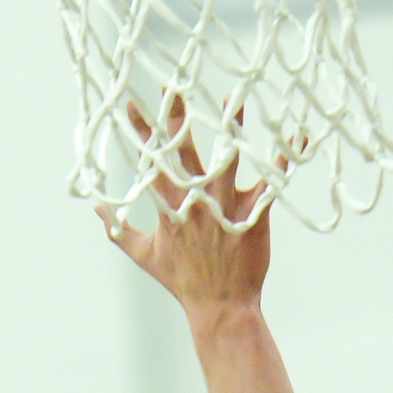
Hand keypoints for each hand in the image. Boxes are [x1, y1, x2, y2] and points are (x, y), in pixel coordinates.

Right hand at [102, 96, 270, 321]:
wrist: (220, 307)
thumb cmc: (183, 283)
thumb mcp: (144, 256)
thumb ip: (119, 230)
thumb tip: (98, 209)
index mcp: (170, 208)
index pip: (152, 161)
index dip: (141, 131)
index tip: (131, 101)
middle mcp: (197, 202)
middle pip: (185, 152)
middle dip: (176, 118)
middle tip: (173, 85)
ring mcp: (226, 208)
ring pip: (229, 159)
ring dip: (231, 127)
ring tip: (232, 97)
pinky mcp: (254, 217)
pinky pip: (271, 183)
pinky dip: (283, 160)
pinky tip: (295, 136)